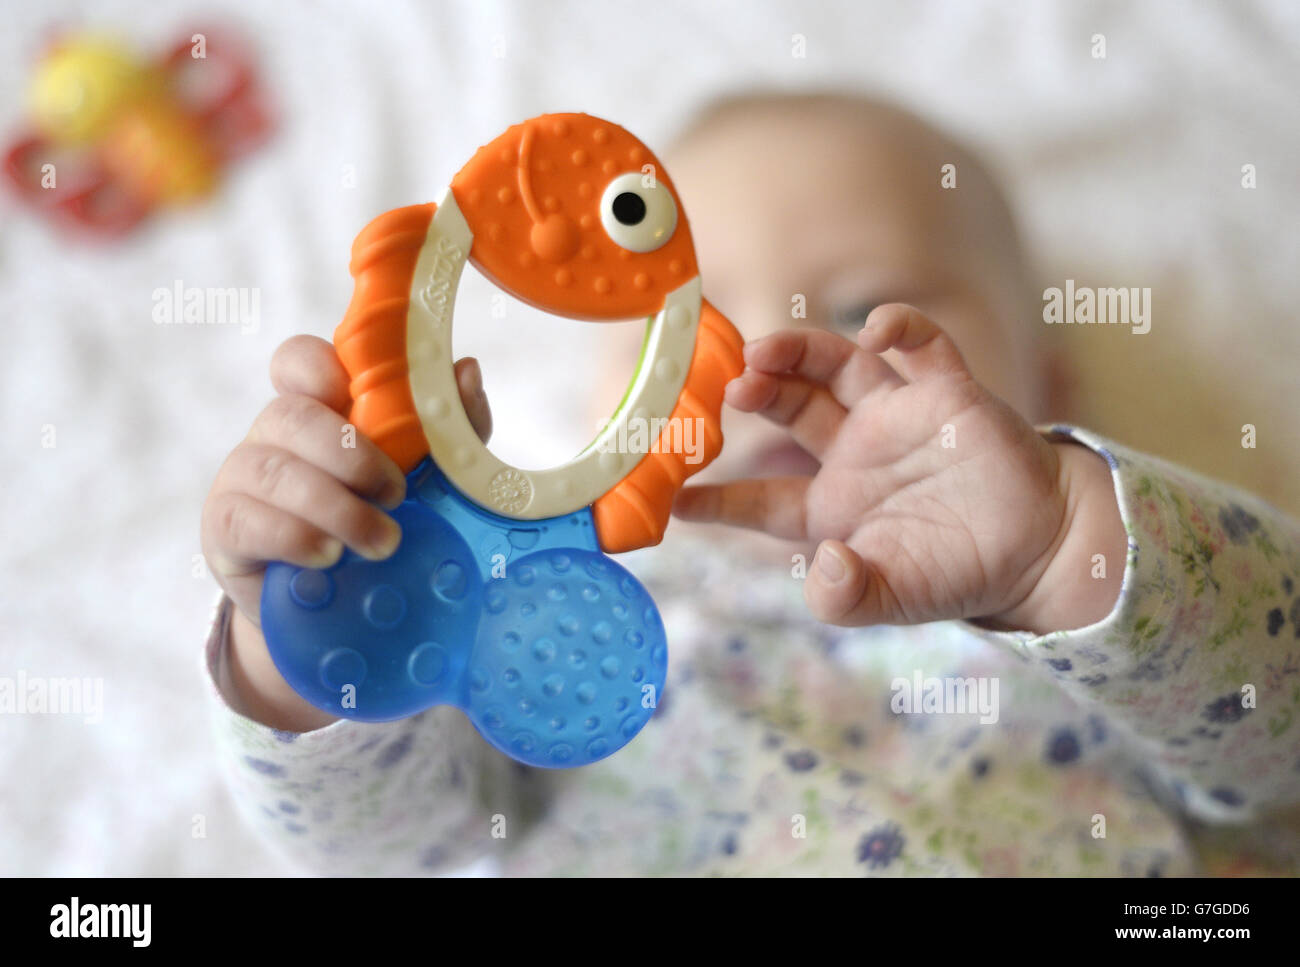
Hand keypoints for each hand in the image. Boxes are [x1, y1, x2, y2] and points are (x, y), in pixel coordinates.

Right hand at [200, 335, 491, 729]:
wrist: (344, 608)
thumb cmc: (384, 520)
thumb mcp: (431, 475)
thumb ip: (450, 426)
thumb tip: (466, 371)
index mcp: (322, 409)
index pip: (299, 361)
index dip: (315, 365)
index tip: (348, 389)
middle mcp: (276, 435)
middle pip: (290, 414)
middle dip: (350, 454)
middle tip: (398, 494)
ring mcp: (243, 478)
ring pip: (273, 470)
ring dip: (335, 507)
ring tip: (382, 543)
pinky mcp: (225, 529)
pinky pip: (245, 520)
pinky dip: (293, 537)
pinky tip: (327, 557)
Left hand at [673, 304, 1125, 633]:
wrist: (1040, 550)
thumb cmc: (957, 574)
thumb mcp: (893, 600)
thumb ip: (848, 597)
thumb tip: (826, 562)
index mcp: (829, 507)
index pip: (759, 498)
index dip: (716, 499)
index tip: (671, 497)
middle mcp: (853, 454)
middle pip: (788, 408)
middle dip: (756, 392)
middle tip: (729, 386)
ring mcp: (897, 419)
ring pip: (837, 367)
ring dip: (800, 350)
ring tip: (767, 351)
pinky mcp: (947, 394)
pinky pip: (920, 348)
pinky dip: (900, 328)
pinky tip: (879, 330)